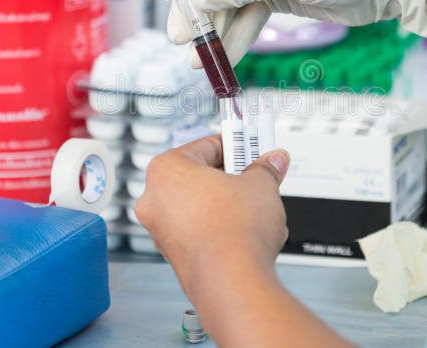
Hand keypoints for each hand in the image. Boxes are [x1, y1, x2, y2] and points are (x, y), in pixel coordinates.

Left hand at [135, 135, 289, 299]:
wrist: (233, 280)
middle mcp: (154, 199)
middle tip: (255, 176)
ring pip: (198, 205)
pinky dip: (219, 226)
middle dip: (230, 177)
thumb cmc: (233, 232)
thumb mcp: (260, 185)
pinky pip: (199, 229)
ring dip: (226, 203)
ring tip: (254, 205)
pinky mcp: (175, 254)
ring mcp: (161, 230)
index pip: (206, 146)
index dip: (236, 147)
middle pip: (199, 176)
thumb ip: (265, 169)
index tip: (251, 150)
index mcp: (166, 169)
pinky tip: (244, 230)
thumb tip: (272, 163)